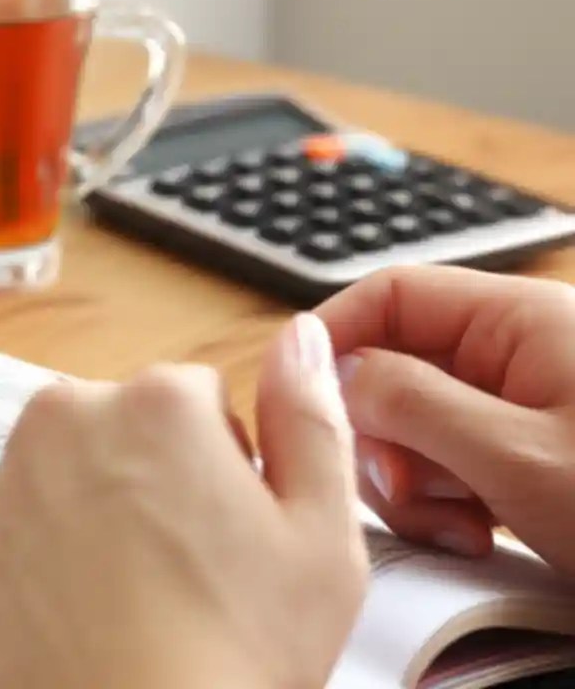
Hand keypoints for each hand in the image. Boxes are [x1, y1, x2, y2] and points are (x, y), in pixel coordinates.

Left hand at [0, 315, 367, 688]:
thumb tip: (300, 336)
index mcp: (156, 402)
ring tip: (141, 594)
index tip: (235, 527)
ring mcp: (9, 483)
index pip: (202, 396)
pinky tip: (92, 610)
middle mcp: (66, 420)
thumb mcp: (321, 535)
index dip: (229, 464)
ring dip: (105, 505)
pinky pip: (28, 520)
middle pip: (131, 425)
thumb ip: (311, 416)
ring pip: (76, 469)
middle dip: (162, 474)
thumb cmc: (232, 652)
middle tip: (192, 567)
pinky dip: (54, 549)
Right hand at [315, 266, 574, 572]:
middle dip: (381, 433)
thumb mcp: (517, 458)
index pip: (394, 294)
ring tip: (456, 525)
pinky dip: (446, 500)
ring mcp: (525, 405)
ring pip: (417, 422)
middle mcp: (520, 352)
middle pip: (397, 364)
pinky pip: (453, 460)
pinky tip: (477, 532)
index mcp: (523, 321)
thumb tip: (335, 372)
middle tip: (398, 493)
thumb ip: (412, 402)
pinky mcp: (531, 452)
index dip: (334, 336)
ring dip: (414, 480)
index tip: (295, 393)